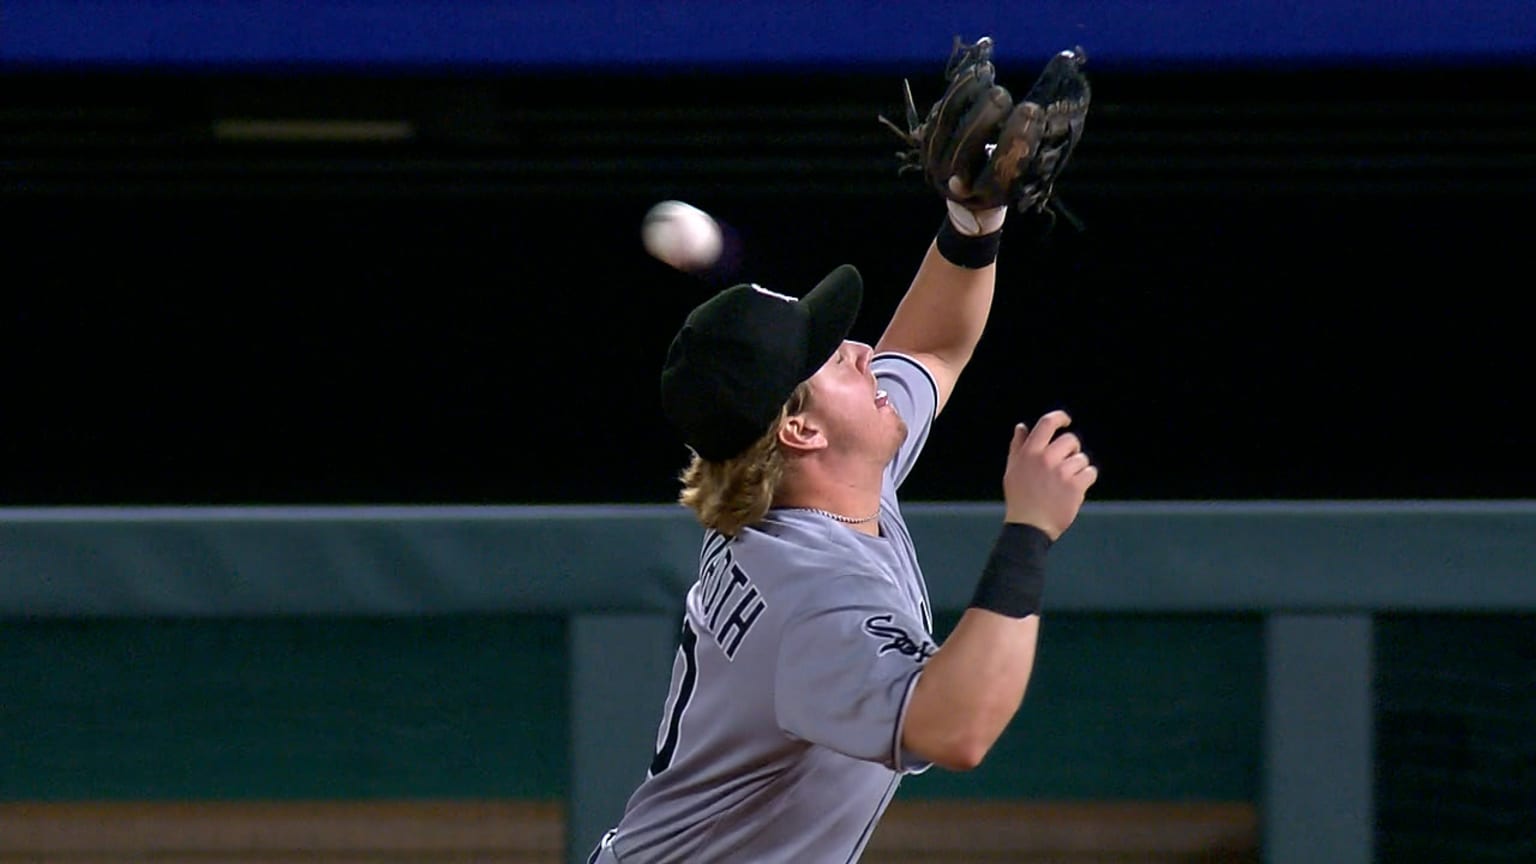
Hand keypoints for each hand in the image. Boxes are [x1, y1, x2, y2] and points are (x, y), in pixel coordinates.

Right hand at [1001, 410, 1097, 539]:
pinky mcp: (1076, 486)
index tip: (1066, 421)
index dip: (1060, 417)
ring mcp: (1062, 472)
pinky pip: (1091, 472)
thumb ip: (1018, 447)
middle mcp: (1046, 459)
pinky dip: (1086, 479)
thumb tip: (1021, 427)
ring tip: (1067, 482)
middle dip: (1072, 450)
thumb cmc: (1020, 499)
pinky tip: (1076, 488)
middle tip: (1067, 463)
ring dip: (1078, 468)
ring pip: (1082, 458)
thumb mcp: (1012, 470)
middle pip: (1071, 440)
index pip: (1047, 423)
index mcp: (1030, 453)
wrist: (1029, 527)